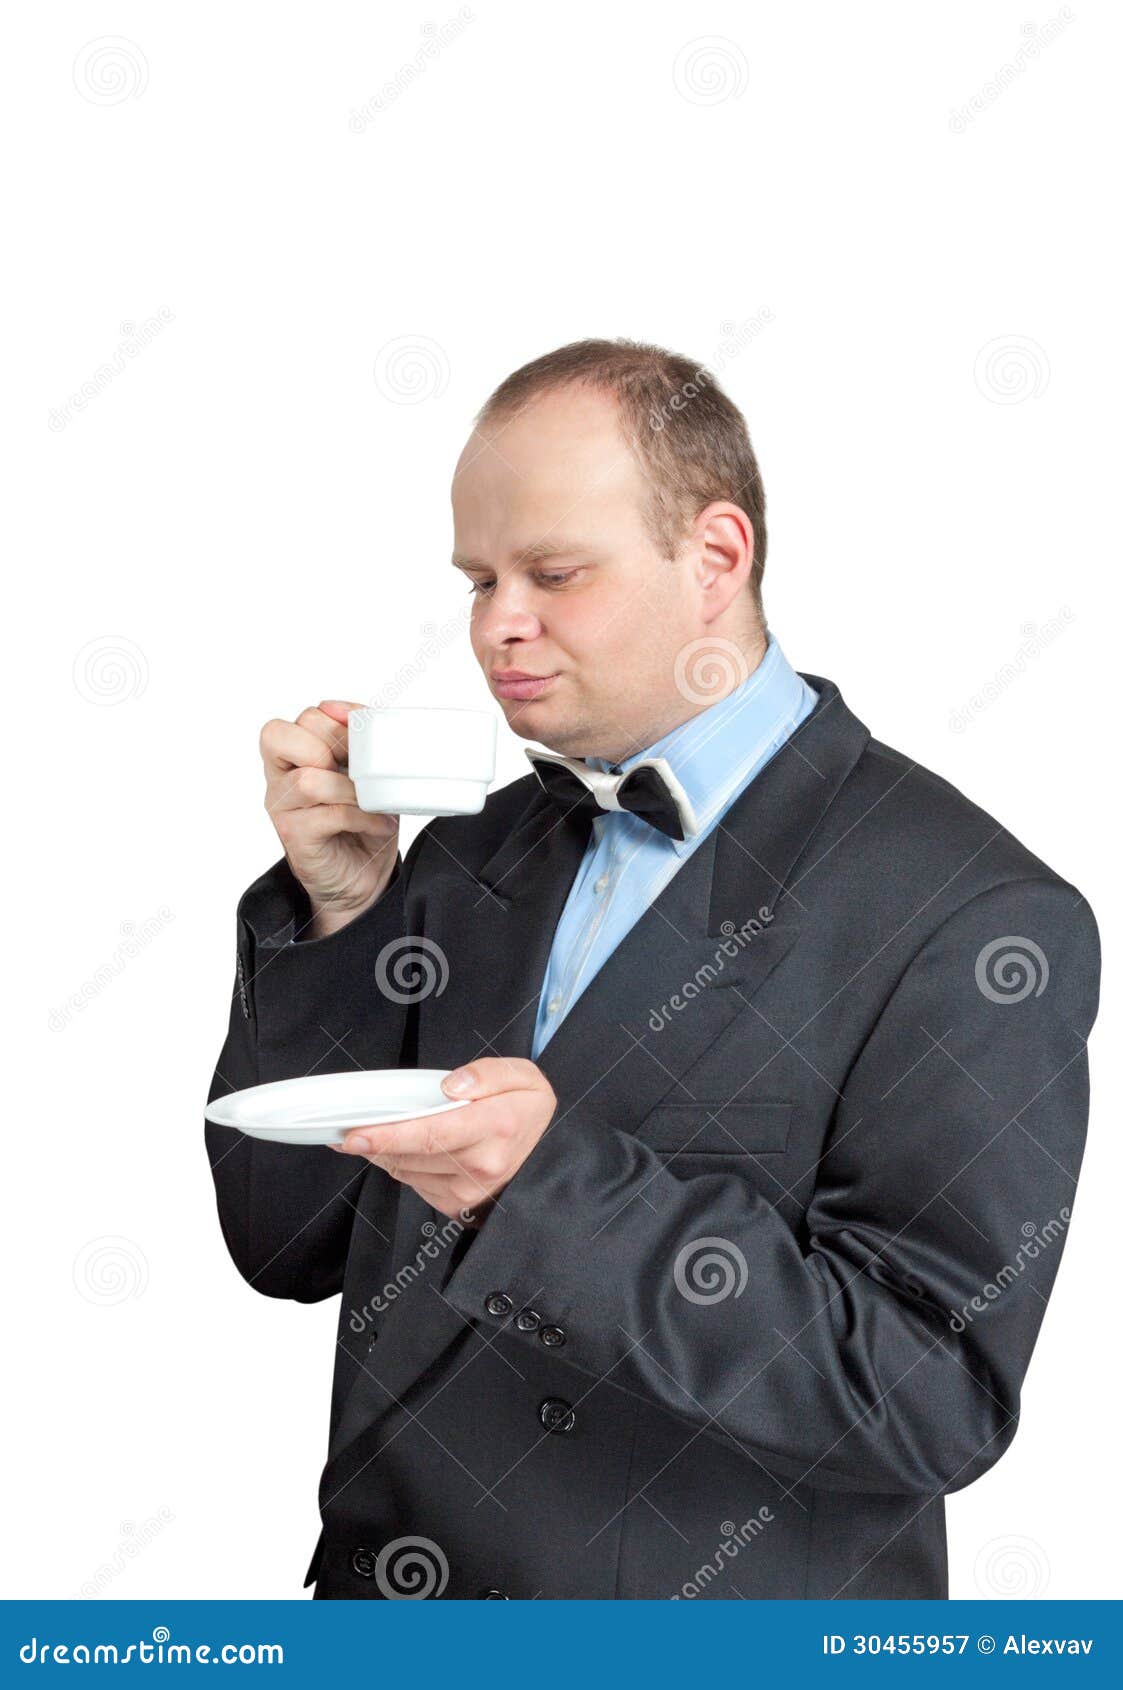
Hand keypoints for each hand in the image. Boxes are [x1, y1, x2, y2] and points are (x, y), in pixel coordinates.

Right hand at [260, 699, 400, 937]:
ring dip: (350, 789)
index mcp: (296, 754)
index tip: (364, 738)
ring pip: (306, 780)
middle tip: (359, 768)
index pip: (302, 718)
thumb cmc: (364, 820)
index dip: (336, 720)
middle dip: (332, 745)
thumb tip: (358, 714)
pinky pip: (327, 815)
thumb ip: (361, 742)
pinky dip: (361, 817)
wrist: (363, 876)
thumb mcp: (370, 773)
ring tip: (373, 800)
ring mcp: (283, 807)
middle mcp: (280, 776)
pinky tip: (379, 823)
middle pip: (282, 736)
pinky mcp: (294, 836)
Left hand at [331, 1058, 557, 1222]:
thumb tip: (452, 1086)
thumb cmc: (526, 1111)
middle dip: (374, 1143)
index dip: (389, 1135)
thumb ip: (488, 1074)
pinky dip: (400, 1163)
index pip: (433, 1134)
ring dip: (385, 1152)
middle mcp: (482, 1165)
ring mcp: (468, 1191)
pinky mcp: (455, 1205)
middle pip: (411, 1155)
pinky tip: (399, 1148)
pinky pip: (412, 1182)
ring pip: (406, 1170)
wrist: (546, 1155)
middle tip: (345, 1131)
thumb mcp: (523, 1076)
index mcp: (498, 1127)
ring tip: (373, 1133)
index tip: (355, 1134)